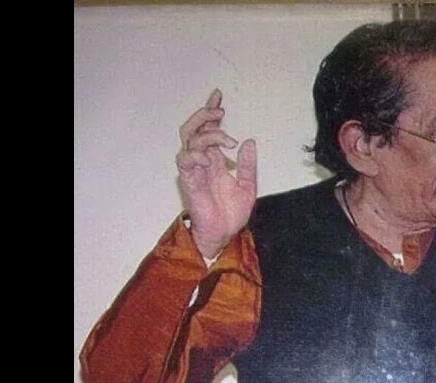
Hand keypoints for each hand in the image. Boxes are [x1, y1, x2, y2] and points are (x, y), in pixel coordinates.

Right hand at [175, 89, 257, 258]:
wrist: (224, 234)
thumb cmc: (231, 213)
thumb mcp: (248, 185)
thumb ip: (248, 165)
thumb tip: (250, 142)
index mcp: (214, 160)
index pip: (207, 129)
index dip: (210, 111)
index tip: (218, 96)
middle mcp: (201, 162)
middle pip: (192, 129)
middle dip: (204, 116)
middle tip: (220, 112)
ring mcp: (194, 170)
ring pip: (189, 141)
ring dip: (207, 134)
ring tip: (225, 138)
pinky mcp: (189, 181)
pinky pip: (185, 161)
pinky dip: (196, 154)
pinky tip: (210, 157)